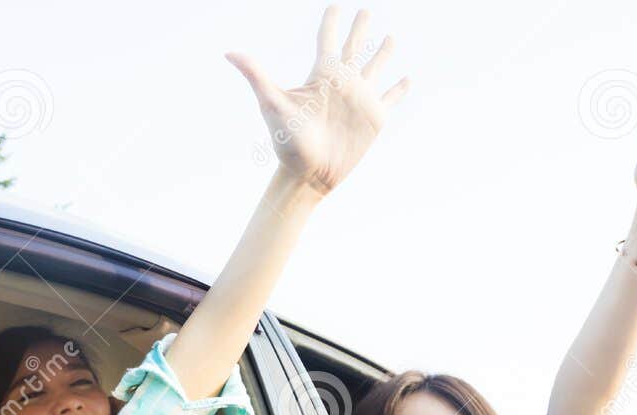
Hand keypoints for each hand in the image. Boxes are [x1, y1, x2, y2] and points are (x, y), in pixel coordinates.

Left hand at [228, 6, 408, 196]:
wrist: (308, 175)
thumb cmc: (287, 142)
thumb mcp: (271, 104)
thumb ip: (256, 76)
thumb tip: (229, 53)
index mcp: (321, 74)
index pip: (327, 37)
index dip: (331, 19)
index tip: (335, 5)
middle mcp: (343, 81)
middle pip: (354, 44)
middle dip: (360, 26)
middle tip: (365, 9)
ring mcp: (360, 98)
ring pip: (376, 65)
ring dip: (384, 51)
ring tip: (390, 37)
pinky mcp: (375, 117)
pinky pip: (392, 97)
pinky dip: (401, 87)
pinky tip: (407, 78)